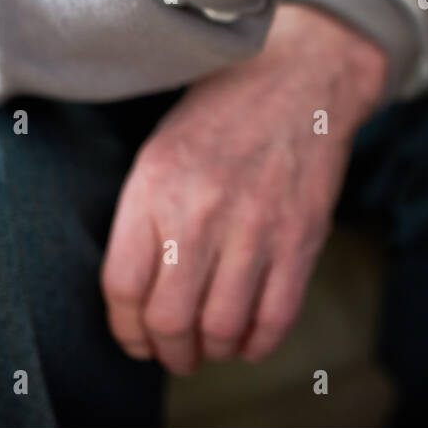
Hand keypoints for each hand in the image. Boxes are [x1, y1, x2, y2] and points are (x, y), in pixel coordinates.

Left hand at [100, 4, 384, 373]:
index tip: (135, 337)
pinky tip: (250, 338)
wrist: (305, 75)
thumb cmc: (227, 109)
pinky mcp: (302, 237)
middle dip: (168, 351)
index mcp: (155, 185)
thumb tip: (137, 290)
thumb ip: (144, 214)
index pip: (122, 286)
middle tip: (173, 352)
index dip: (124, 328)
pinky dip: (259, 343)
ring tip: (211, 346)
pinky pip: (276, 317)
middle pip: (168, 318)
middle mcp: (201, 211)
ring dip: (212, 351)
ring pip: (221, 327)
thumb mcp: (162, 147)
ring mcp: (255, 227)